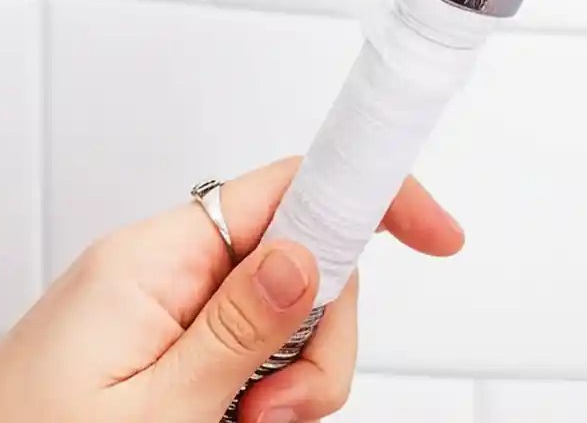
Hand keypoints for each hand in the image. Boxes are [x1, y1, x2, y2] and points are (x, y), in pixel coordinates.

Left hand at [0, 157, 463, 422]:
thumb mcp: (149, 411)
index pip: (290, 187)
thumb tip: (307, 256)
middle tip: (283, 413)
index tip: (437, 232)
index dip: (375, 194)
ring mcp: (172, 311)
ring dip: (297, 382)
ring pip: (295, 318)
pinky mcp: (174, 348)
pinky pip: (261, 351)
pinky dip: (271, 395)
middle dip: (325, 342)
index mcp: (152, 261)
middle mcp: (167, 272)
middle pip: (307, 266)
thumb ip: (236, 332)